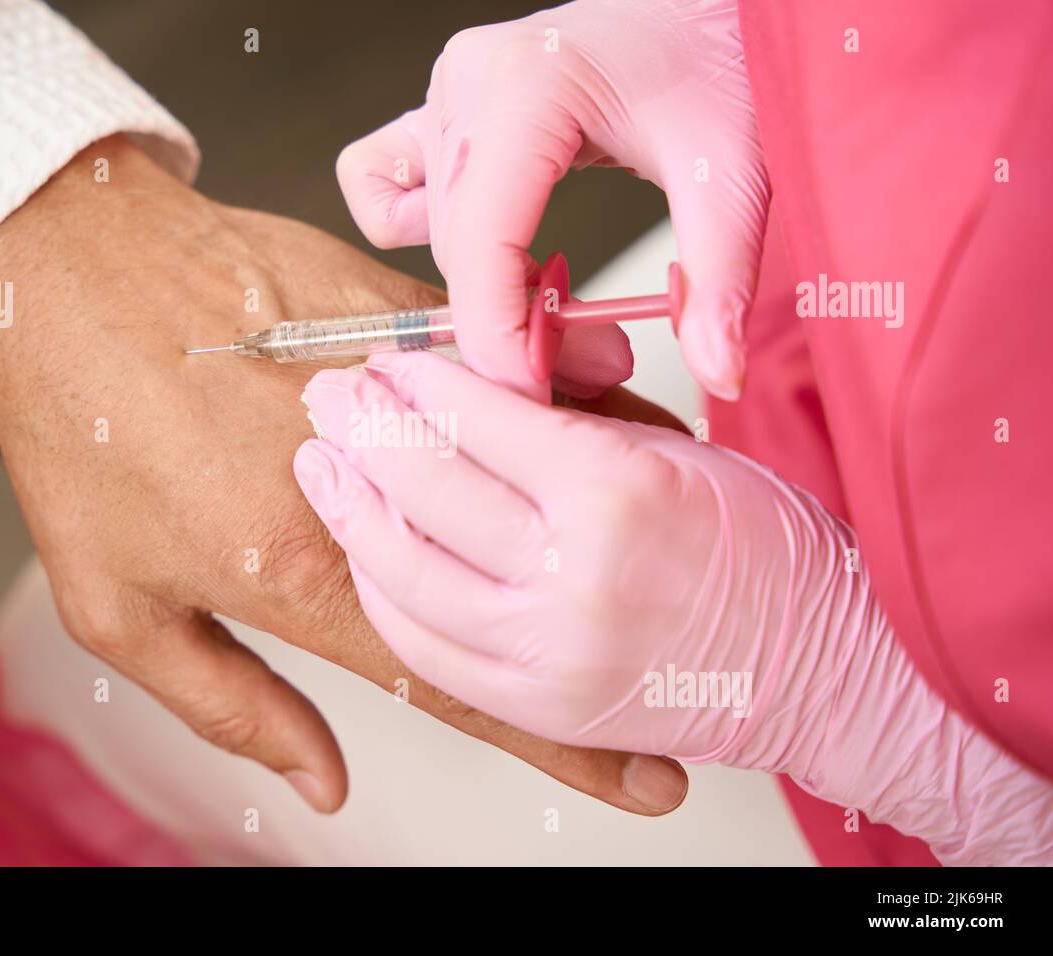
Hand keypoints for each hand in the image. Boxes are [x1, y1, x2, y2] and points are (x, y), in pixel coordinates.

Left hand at [0, 136, 688, 815]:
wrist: (67, 272)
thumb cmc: (81, 438)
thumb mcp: (115, 605)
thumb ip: (230, 703)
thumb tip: (324, 781)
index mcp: (303, 574)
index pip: (462, 683)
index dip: (561, 745)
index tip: (644, 777)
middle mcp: (369, 486)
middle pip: (525, 578)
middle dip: (616, 633)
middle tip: (691, 672)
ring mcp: (390, 388)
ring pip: (536, 463)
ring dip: (620, 509)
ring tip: (685, 549)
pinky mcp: (395, 310)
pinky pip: (510, 366)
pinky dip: (573, 399)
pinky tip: (621, 424)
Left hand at [295, 351, 1052, 862]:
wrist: (820, 661)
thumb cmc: (758, 541)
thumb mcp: (671, 445)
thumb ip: (565, 416)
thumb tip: (466, 377)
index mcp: (615, 490)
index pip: (476, 417)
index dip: (417, 381)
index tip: (388, 360)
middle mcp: (573, 575)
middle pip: (424, 490)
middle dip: (364, 432)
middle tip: (331, 400)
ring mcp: (548, 652)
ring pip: (404, 572)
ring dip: (350, 510)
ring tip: (323, 467)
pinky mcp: (537, 706)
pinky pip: (424, 648)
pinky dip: (383, 593)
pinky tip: (366, 550)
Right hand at [336, 0, 767, 399]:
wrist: (712, 11)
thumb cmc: (721, 64)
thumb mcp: (735, 176)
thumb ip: (719, 280)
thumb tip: (718, 373)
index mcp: (529, 86)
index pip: (479, 244)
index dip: (497, 337)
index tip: (537, 397)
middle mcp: (470, 84)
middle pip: (456, 251)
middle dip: (513, 323)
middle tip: (597, 359)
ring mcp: (449, 93)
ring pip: (426, 234)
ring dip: (485, 288)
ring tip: (560, 305)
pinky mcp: (448, 108)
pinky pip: (384, 183)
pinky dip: (420, 236)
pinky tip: (496, 255)